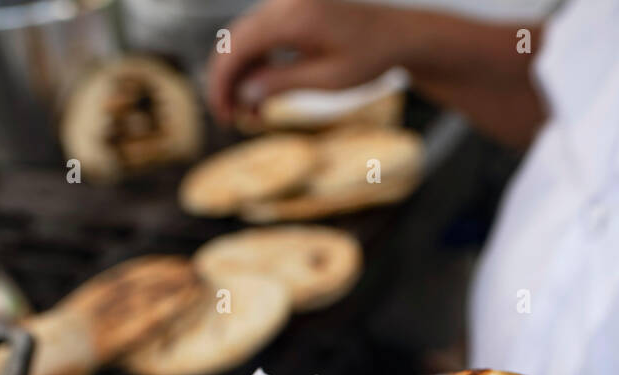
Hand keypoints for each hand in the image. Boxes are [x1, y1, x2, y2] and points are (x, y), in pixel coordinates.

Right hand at [205, 0, 400, 124]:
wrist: (395, 34)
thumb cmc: (369, 57)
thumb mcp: (327, 79)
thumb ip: (282, 83)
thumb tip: (242, 92)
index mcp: (294, 17)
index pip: (237, 47)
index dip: (222, 83)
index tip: (222, 114)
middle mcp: (285, 3)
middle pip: (234, 42)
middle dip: (228, 83)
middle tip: (230, 119)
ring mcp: (286, 4)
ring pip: (245, 41)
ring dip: (243, 78)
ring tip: (253, 115)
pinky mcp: (290, 12)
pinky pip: (260, 38)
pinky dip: (257, 66)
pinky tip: (262, 97)